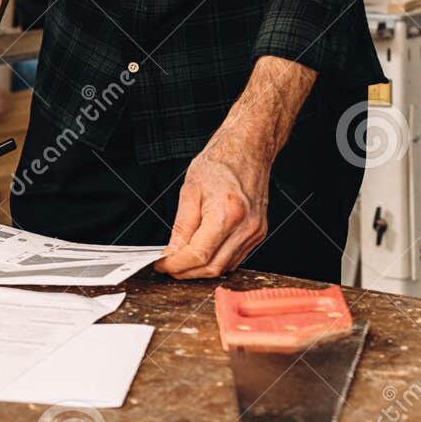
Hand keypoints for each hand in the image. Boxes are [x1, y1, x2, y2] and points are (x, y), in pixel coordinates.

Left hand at [154, 145, 269, 278]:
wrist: (248, 149)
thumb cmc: (221, 162)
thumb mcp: (190, 191)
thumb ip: (181, 227)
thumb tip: (171, 252)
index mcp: (227, 214)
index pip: (198, 254)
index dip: (176, 265)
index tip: (162, 265)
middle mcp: (245, 227)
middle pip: (212, 267)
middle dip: (186, 272)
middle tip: (168, 266)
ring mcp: (255, 232)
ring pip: (224, 267)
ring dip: (200, 270)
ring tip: (182, 260)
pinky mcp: (259, 234)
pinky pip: (235, 258)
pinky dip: (216, 261)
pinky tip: (202, 253)